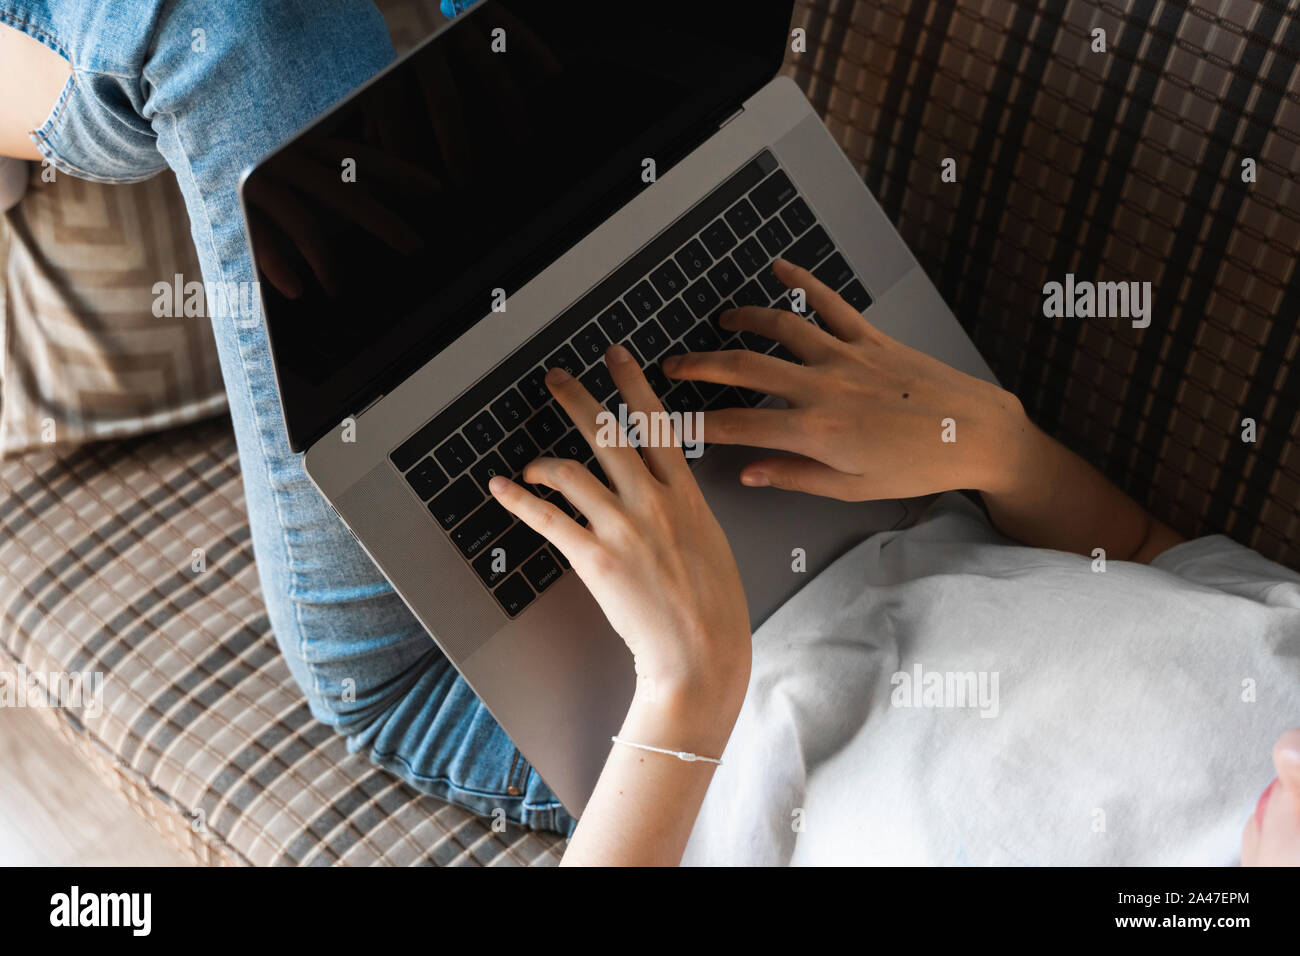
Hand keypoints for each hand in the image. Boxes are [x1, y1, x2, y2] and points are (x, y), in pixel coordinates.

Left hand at [488, 344, 750, 739]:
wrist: (703, 655)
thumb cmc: (714, 609)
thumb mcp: (712, 544)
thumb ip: (684, 511)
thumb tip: (663, 494)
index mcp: (687, 495)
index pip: (658, 423)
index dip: (633, 384)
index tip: (618, 356)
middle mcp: (654, 502)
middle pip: (608, 433)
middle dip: (577, 398)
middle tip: (555, 379)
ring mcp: (624, 528)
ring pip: (572, 471)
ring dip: (542, 461)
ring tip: (529, 463)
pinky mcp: (596, 558)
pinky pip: (548, 518)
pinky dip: (520, 500)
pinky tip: (503, 488)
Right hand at [662, 257, 1028, 500]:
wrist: (976, 433)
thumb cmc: (920, 467)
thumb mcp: (853, 490)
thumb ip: (795, 477)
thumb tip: (749, 472)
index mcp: (817, 432)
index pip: (740, 425)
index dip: (698, 424)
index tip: (671, 422)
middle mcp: (824, 388)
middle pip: (746, 368)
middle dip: (702, 365)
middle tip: (673, 365)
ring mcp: (847, 357)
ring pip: (781, 328)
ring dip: (744, 321)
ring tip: (721, 322)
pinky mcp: (870, 338)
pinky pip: (830, 303)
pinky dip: (803, 281)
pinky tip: (781, 269)